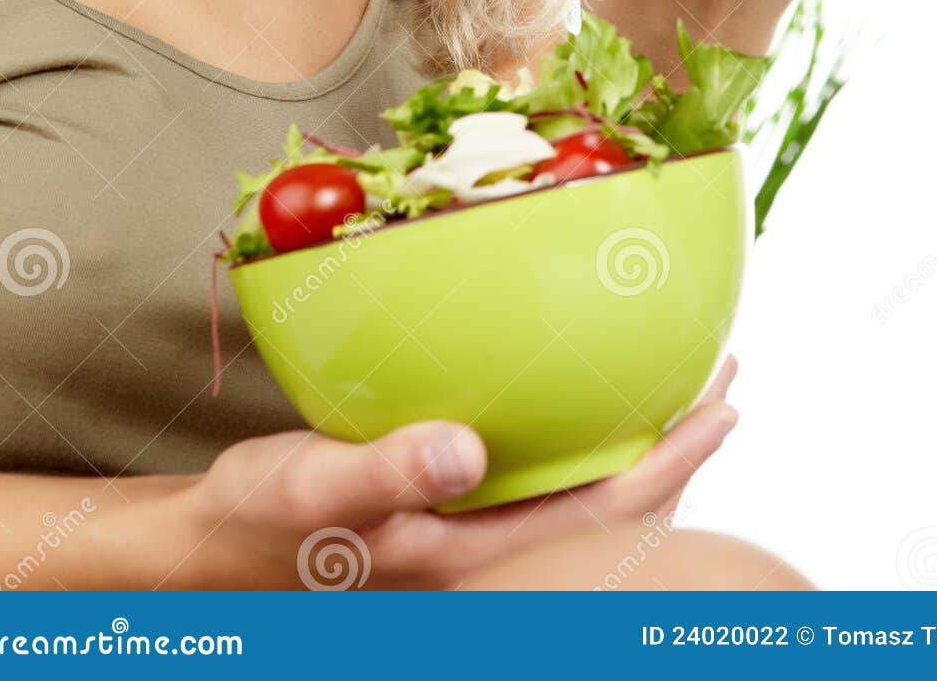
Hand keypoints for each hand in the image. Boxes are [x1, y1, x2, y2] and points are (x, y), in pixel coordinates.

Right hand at [177, 356, 738, 589]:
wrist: (215, 545)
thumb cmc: (263, 520)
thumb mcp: (313, 489)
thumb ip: (387, 471)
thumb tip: (467, 450)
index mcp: (474, 563)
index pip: (602, 521)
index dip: (672, 467)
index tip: (721, 407)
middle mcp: (488, 555)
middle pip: (613, 512)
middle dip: (676, 450)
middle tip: (721, 374)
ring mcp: (473, 535)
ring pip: (584, 495)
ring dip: (637, 440)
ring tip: (676, 380)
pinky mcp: (451, 508)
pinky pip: (544, 477)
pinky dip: (582, 433)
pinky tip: (580, 392)